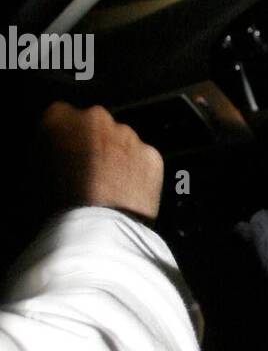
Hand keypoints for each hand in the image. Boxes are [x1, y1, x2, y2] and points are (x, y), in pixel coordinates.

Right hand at [39, 102, 163, 221]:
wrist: (97, 232)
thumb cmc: (57, 206)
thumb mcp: (33, 177)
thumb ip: (43, 155)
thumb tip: (50, 157)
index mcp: (59, 117)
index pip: (59, 118)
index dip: (61, 140)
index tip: (62, 156)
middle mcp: (95, 118)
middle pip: (94, 126)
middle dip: (92, 144)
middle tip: (86, 175)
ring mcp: (127, 135)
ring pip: (122, 141)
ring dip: (116, 157)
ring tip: (108, 188)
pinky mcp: (152, 155)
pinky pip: (144, 159)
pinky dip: (138, 172)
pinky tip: (127, 193)